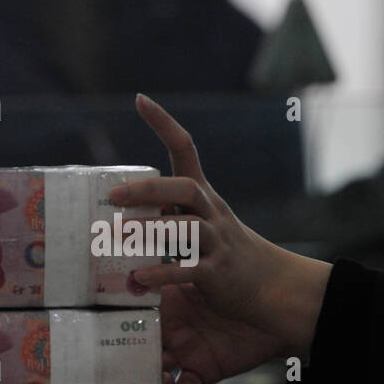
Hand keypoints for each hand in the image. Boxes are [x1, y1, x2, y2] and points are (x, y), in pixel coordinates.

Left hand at [111, 94, 331, 383]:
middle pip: (184, 188)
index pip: (185, 149)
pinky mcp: (216, 272)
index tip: (140, 100)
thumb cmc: (221, 251)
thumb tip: (119, 214)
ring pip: (186, 228)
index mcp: (201, 195)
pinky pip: (188, 269)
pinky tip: (140, 278)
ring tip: (119, 234)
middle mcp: (209, 212)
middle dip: (148, 190)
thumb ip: (165, 214)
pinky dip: (162, 273)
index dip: (164, 123)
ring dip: (151, 230)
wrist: (268, 283)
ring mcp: (215, 241)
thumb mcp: (197, 222)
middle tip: (114, 197)